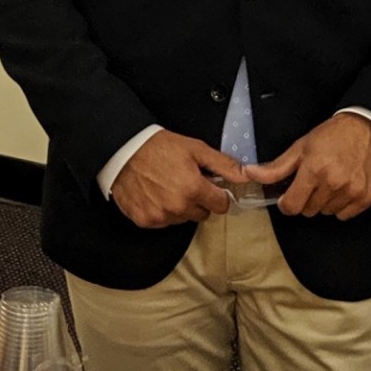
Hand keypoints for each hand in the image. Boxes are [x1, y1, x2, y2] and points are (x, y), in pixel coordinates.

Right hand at [111, 130, 241, 228]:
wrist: (123, 151)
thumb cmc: (160, 147)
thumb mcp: (196, 149)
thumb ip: (224, 165)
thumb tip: (247, 175)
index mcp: (193, 189)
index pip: (221, 206)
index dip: (216, 194)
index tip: (208, 185)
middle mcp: (178, 207)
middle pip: (202, 214)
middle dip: (198, 200)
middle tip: (185, 182)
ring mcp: (160, 216)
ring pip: (183, 219)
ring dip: (180, 207)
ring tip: (167, 186)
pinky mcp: (145, 221)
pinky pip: (163, 222)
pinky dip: (162, 211)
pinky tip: (155, 194)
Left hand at [246, 115, 370, 220]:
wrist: (367, 128)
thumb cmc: (332, 136)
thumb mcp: (300, 147)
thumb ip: (276, 167)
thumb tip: (249, 173)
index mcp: (314, 170)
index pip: (292, 207)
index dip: (287, 202)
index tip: (290, 194)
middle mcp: (334, 183)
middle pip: (308, 211)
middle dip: (307, 199)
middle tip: (314, 181)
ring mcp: (352, 192)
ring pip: (326, 212)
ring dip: (325, 201)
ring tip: (331, 181)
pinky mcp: (366, 197)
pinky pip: (344, 215)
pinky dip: (342, 205)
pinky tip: (344, 187)